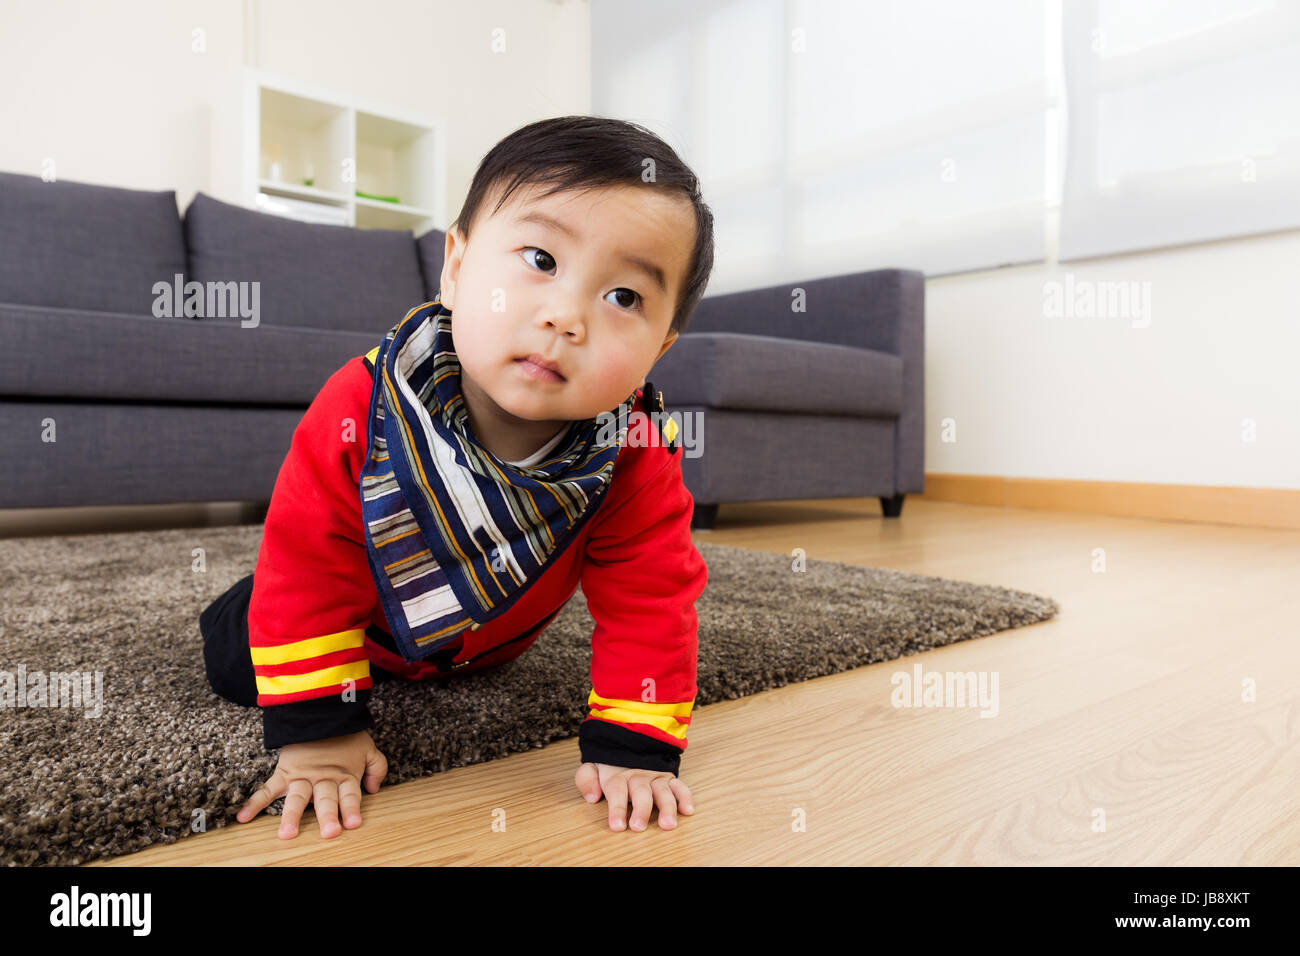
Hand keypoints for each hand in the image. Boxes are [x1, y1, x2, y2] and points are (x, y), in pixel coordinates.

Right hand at [236, 731, 388, 839]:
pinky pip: (268, 788)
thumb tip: (373, 789)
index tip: (353, 824)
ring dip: (292, 816)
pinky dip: (255, 802)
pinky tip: (244, 817)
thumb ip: (377, 768)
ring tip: (287, 833)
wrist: (321, 712)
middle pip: (325, 800)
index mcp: (345, 775)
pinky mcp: (285, 773)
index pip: (350, 796)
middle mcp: (323, 779)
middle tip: (329, 833)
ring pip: (297, 798)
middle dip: (328, 816)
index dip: (352, 809)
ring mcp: (302, 777)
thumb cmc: (346, 734)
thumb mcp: (368, 748)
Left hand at [574, 762, 694, 830]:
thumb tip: (592, 796)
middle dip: (641, 810)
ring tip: (668, 824)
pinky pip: (679, 786)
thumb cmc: (610, 762)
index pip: (617, 792)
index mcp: (617, 775)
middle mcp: (638, 776)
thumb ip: (586, 779)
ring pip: (662, 791)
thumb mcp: (592, 766)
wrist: (629, 737)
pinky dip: (685, 797)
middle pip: (640, 793)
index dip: (617, 809)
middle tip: (639, 827)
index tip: (618, 826)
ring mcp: (655, 777)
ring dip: (667, 807)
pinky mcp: (668, 778)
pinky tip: (687, 810)